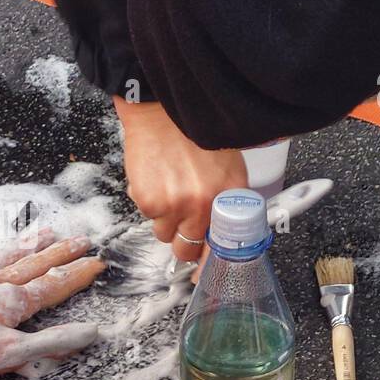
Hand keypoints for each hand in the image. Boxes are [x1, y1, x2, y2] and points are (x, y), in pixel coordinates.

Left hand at [0, 229, 104, 379]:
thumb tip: (90, 333)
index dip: (76, 276)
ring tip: (46, 230)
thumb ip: (49, 344)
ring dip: (25, 244)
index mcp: (11, 307)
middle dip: (59, 254)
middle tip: (82, 238)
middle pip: (33, 267)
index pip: (52, 289)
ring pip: (2, 257)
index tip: (97, 262)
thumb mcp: (6, 357)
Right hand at [114, 97, 247, 261]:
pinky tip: (154, 178)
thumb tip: (218, 228)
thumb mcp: (226, 163)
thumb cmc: (192, 130)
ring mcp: (177, 205)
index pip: (224, 245)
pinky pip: (148, 216)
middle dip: (183, 240)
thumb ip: (225, 197)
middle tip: (179, 219)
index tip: (203, 272)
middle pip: (189, 248)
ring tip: (166, 188)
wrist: (162, 107)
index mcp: (231, 194)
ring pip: (164, 234)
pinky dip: (148, 202)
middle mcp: (206, 204)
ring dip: (164, 219)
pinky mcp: (151, 202)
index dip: (211, 262)